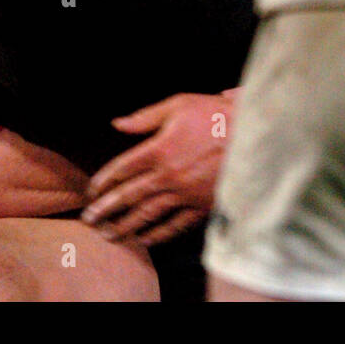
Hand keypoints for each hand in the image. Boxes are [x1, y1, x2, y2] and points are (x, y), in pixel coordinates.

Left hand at [82, 91, 235, 246]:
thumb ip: (145, 117)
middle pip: (129, 196)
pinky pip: (175, 225)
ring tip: (109, 234)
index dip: (103, 181)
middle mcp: (168, 175)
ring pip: (148, 214)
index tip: (91, 192)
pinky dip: (158, 234)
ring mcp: (185, 194)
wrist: (255, 134)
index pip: (121, 169)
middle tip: (89, 220)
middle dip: (106, 209)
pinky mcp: (202, 206)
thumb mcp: (179, 104)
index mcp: (159, 149)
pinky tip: (144, 239)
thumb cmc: (216, 115)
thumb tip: (117, 124)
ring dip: (125, 226)